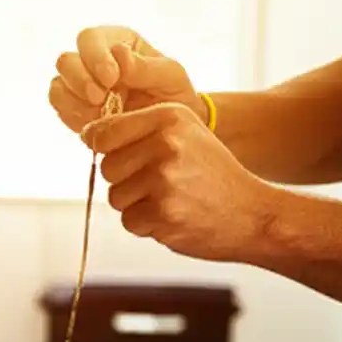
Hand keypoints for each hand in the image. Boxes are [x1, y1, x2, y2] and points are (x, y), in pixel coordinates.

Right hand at [49, 26, 204, 133]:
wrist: (170, 128)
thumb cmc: (174, 94)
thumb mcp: (171, 76)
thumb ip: (146, 66)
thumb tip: (118, 55)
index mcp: (115, 41)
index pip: (90, 38)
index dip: (95, 57)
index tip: (112, 79)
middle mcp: (92, 61)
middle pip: (66, 61)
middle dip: (80, 81)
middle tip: (100, 99)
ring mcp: (80, 87)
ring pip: (57, 87)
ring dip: (74, 102)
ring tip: (100, 114)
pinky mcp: (75, 111)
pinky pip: (61, 110)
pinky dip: (73, 117)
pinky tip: (95, 124)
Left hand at [82, 103, 278, 262]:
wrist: (253, 214)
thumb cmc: (211, 174)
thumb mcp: (185, 133)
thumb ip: (139, 129)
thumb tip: (88, 134)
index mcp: (169, 117)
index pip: (104, 131)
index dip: (101, 147)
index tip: (115, 154)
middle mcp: (166, 144)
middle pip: (107, 167)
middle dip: (125, 180)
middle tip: (159, 184)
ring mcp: (164, 180)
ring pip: (116, 196)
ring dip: (136, 204)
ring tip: (169, 200)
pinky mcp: (163, 213)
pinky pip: (129, 221)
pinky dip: (146, 225)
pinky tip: (173, 217)